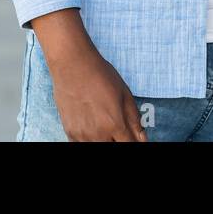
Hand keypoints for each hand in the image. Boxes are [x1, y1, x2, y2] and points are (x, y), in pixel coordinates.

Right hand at [32, 9, 145, 141]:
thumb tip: (143, 139)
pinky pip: (83, 144)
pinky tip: (93, 127)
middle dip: (119, 140)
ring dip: (105, 139)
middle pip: (113, 148)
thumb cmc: (101, 75)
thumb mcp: (125, 94)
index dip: (134, 143)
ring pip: (99, 147)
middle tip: (119, 129)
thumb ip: (135, 120)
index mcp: (115, 124)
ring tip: (105, 125)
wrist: (73, 66)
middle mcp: (98, 134)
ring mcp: (82, 135)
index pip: (129, 146)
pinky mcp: (70, 132)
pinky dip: (91, 140)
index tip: (132, 138)